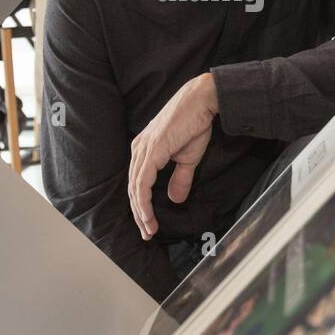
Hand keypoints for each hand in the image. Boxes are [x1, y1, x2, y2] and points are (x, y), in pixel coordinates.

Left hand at [128, 72, 218, 239]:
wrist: (202, 101)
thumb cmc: (194, 123)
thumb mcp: (187, 158)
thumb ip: (179, 178)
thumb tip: (175, 199)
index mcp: (144, 149)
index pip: (137, 183)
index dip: (142, 206)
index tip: (149, 224)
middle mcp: (139, 148)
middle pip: (133, 188)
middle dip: (139, 214)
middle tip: (147, 233)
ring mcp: (143, 149)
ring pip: (135, 188)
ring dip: (140, 212)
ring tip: (148, 229)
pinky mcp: (152, 150)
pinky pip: (142, 182)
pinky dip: (143, 202)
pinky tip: (147, 215)